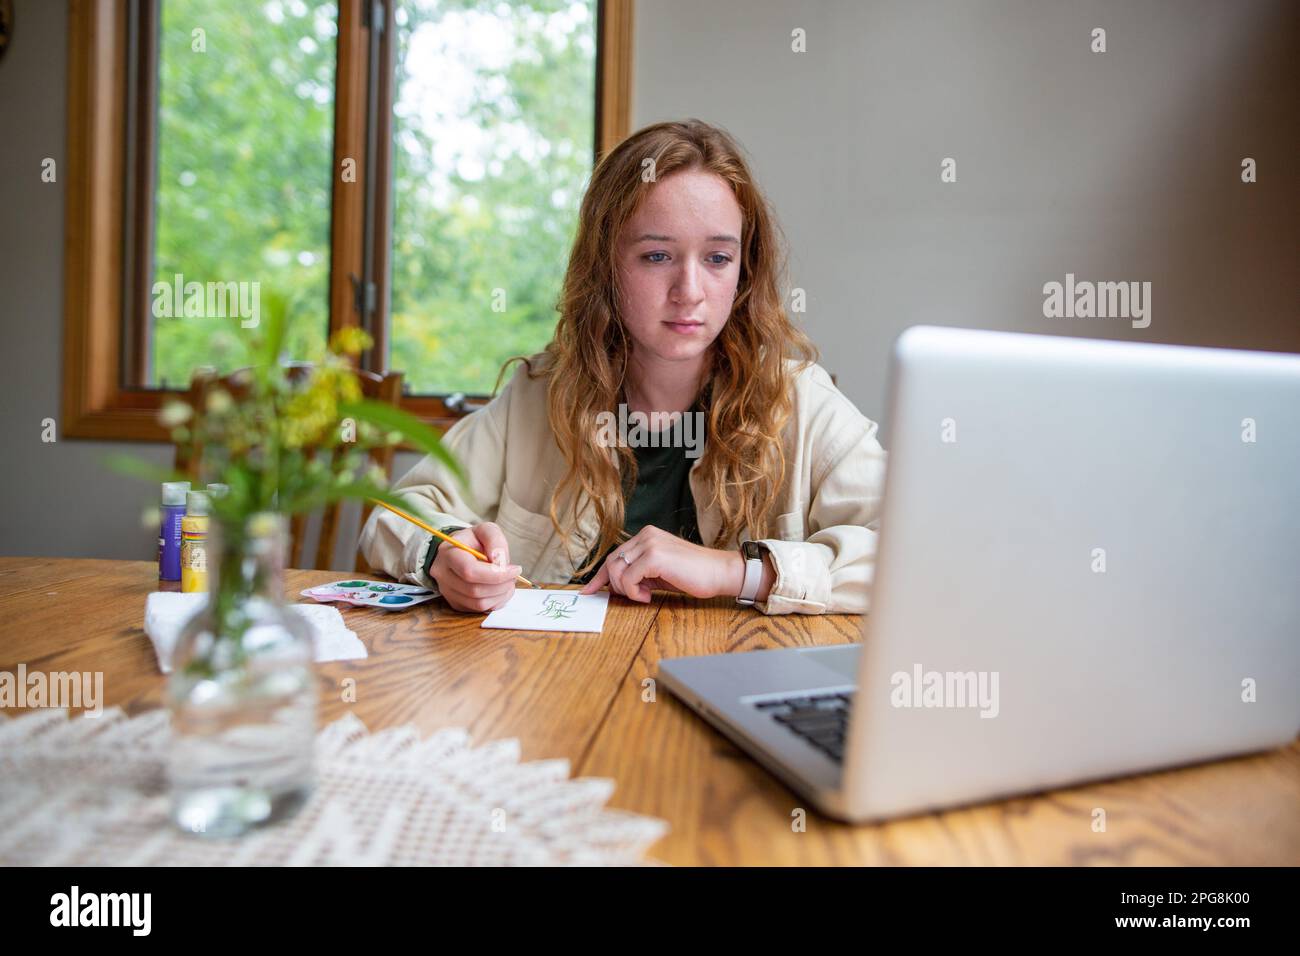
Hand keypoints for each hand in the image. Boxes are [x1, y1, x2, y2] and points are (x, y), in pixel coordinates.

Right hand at [429, 521, 520, 612]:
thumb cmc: (474, 541)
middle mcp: (443, 575)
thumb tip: (499, 562)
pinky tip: (500, 589)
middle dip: (501, 585)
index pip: (470, 571)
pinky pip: (479, 610)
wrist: (462, 551)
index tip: (515, 569)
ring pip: (478, 603)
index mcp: (448, 553)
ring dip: (500, 595)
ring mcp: (447, 591)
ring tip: (508, 582)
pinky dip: (496, 602)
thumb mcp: (486, 530)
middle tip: (514, 575)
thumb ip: (495, 540)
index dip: (496, 574)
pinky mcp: (456, 603)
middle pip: (475, 590)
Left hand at [577, 525, 746, 602]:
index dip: (599, 576)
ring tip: (644, 596)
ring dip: (626, 590)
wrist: (719, 572)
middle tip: (633, 597)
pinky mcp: (654, 556)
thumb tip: (615, 586)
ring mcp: (649, 544)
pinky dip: (634, 593)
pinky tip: (648, 596)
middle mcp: (645, 535)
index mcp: (646, 536)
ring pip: (616, 572)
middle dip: (614, 586)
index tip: (589, 591)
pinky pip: (628, 579)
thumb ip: (639, 573)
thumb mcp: (659, 572)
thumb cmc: (693, 574)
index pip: (614, 556)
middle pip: (611, 563)